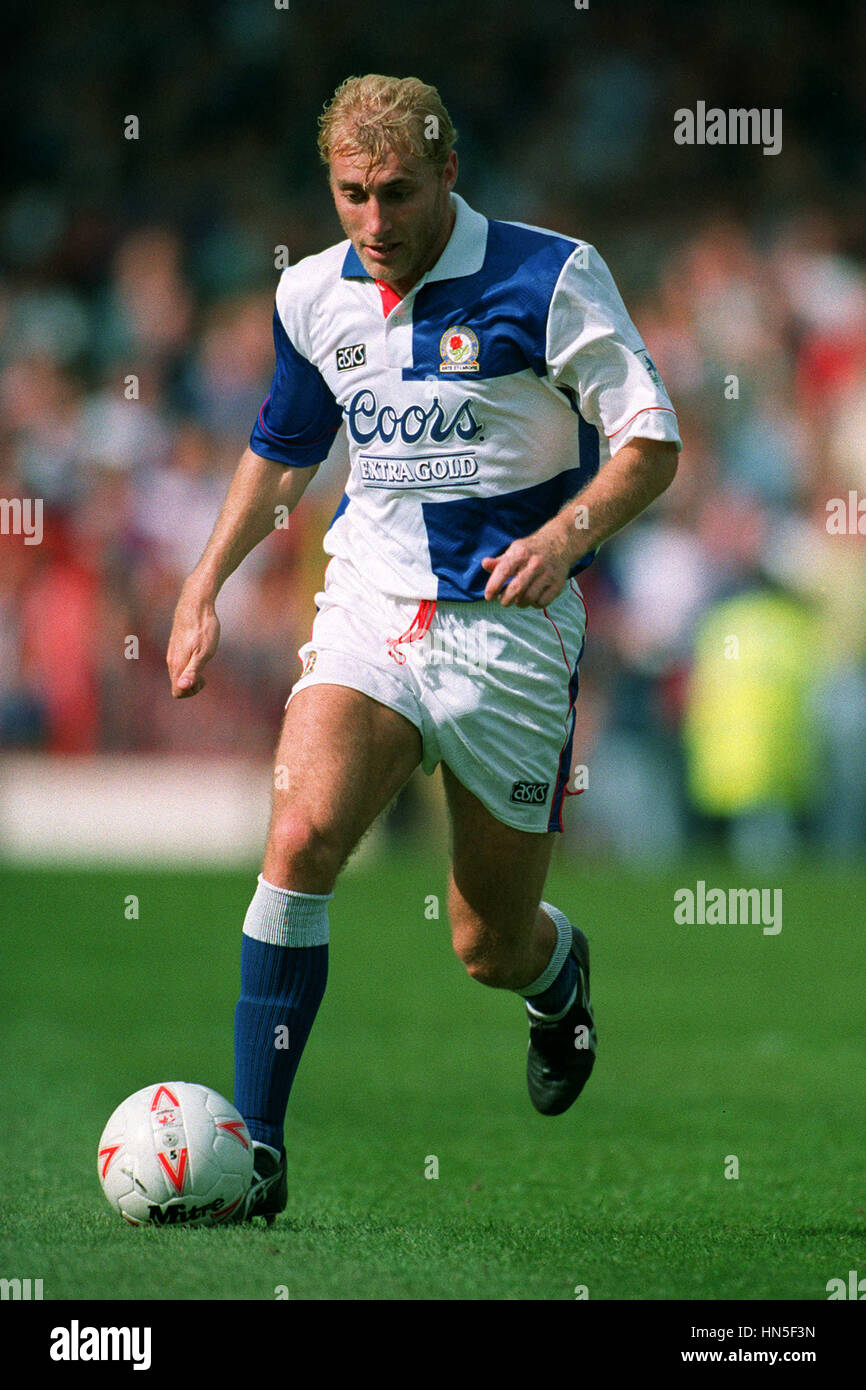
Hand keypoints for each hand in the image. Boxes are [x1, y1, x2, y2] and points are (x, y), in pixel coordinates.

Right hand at [166, 580, 220, 696]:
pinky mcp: (176, 646)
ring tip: (203, 663)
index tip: (203, 679)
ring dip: (191, 675)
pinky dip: (190, 666)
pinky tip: (199, 655)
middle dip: (192, 685)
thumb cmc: (203, 629)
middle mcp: (171, 661)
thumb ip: (192, 672)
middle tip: (205, 674)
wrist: (196, 605)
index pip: (178, 692)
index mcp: (177, 665)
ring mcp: (173, 653)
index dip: (191, 691)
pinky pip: (180, 664)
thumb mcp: (203, 653)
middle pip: (178, 685)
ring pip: (179, 674)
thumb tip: (182, 688)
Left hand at [481, 517, 573, 607]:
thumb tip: (484, 564)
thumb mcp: (515, 550)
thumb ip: (499, 561)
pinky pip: (542, 603)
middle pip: (516, 589)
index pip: (504, 570)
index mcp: (521, 553)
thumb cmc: (531, 550)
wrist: (560, 543)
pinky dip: (534, 604)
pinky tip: (531, 598)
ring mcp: (548, 574)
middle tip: (503, 600)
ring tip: (517, 599)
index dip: (493, 585)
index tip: (488, 596)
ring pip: (529, 598)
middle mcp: (535, 564)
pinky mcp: (557, 584)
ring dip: (519, 603)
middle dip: (505, 600)